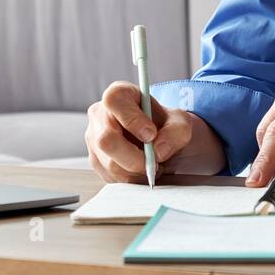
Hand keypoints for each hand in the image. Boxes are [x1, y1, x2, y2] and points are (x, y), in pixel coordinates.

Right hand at [85, 81, 225, 182]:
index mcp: (119, 94)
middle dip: (134, 158)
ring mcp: (93, 139)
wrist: (162, 141)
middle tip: (155, 163)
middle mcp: (99, 114)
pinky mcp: (96, 161)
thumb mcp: (180, 123)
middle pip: (106, 139)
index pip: (114, 101)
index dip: (132, 119)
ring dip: (136, 171)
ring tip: (153, 166)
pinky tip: (142, 171)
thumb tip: (158, 150)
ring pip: (109, 163)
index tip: (151, 134)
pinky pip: (110, 177)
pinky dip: (131, 179)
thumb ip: (175, 132)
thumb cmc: (166, 125)